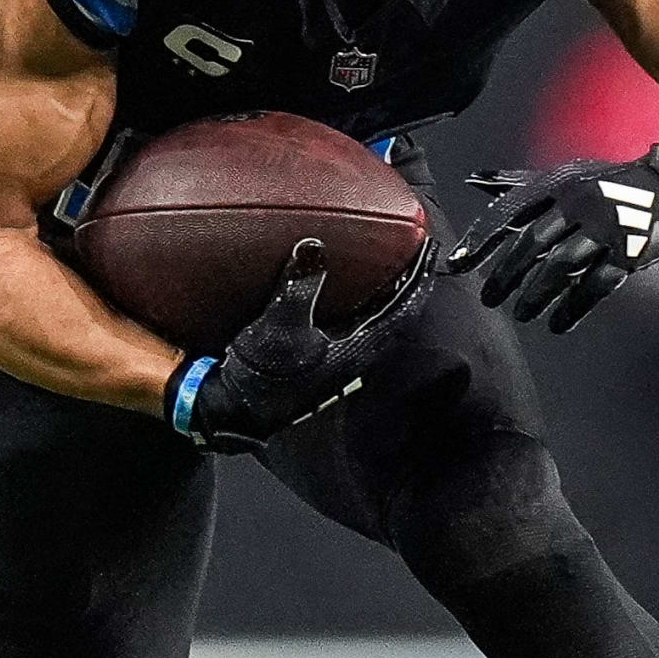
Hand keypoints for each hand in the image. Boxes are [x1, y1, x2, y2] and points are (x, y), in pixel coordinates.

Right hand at [171, 237, 432, 452]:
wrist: (230, 410)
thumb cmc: (259, 378)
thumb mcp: (279, 327)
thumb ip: (299, 287)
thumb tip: (313, 247)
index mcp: (356, 348)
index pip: (401, 309)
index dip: (416, 279)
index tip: (429, 253)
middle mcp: (352, 357)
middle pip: (391, 316)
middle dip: (401, 285)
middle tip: (408, 254)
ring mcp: (335, 363)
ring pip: (369, 323)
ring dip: (376, 296)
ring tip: (379, 269)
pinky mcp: (315, 363)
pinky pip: (346, 327)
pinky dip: (351, 306)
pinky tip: (338, 295)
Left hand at [449, 147, 658, 331]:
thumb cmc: (609, 184)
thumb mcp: (567, 176)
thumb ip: (522, 183)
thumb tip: (475, 180)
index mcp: (559, 185)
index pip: (511, 212)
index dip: (483, 240)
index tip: (459, 264)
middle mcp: (579, 203)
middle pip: (532, 242)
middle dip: (506, 274)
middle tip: (489, 298)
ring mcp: (606, 228)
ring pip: (561, 266)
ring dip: (536, 294)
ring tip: (521, 315)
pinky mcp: (629, 252)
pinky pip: (595, 285)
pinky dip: (573, 307)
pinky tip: (556, 324)